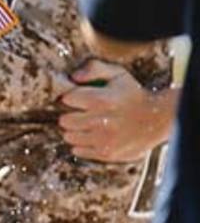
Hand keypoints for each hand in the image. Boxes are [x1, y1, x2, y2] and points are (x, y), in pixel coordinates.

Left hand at [59, 59, 175, 162]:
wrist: (158, 120)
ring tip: (85, 125)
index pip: (67, 99)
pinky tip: (90, 136)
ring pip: (69, 136)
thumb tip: (73, 77)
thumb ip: (94, 68)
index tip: (75, 98)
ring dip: (73, 130)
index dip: (69, 98)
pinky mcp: (107, 153)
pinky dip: (80, 144)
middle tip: (78, 113)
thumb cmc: (133, 95)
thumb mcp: (117, 74)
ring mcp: (104, 140)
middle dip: (68, 115)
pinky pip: (78, 150)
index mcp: (102, 100)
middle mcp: (102, 121)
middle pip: (65, 120)